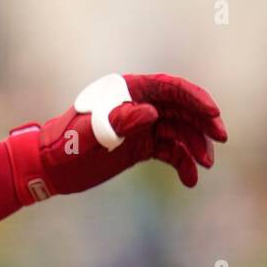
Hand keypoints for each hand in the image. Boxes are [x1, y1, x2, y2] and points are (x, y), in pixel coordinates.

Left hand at [5, 73, 226, 203]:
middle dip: (203, 122)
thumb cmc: (62, 145)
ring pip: (180, 131)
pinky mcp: (140, 146)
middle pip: (181, 108)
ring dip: (195, 146)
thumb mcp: (88, 134)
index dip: (194, 98)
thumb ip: (118, 121)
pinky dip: (183, 163)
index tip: (213, 114)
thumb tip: (151, 113)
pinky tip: (190, 179)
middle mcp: (136, 105)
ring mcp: (140, 126)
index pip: (168, 87)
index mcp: (124, 92)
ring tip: (202, 166)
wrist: (47, 167)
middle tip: (219, 141)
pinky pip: (170, 151)